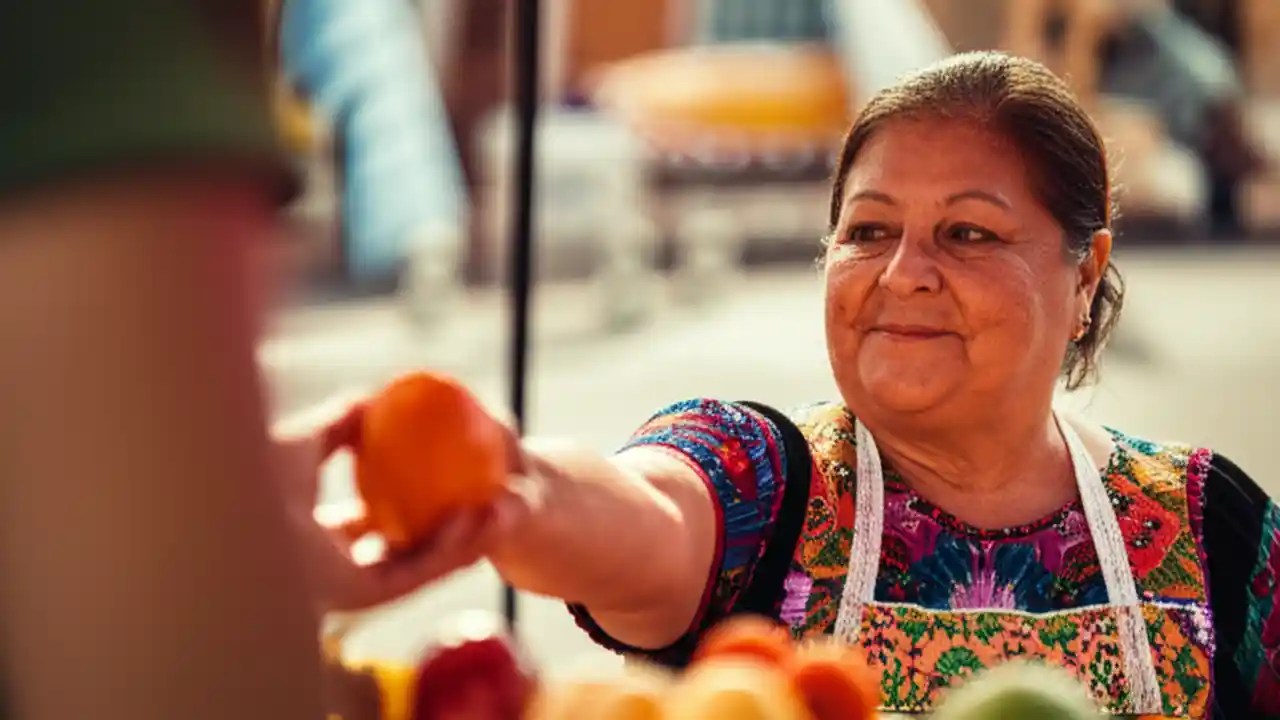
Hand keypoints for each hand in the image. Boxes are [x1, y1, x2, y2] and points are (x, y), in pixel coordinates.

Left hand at [272, 394, 532, 612]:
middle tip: (488, 503)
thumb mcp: (306, 438)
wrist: (234, 509)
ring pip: (420, 565)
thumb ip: (339, 422)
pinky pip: (417, 571)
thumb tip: (371, 397)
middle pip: (408, 552)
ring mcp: (349, 586)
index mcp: (317, 539)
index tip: (451, 485)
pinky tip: (475, 519)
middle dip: (454, 533)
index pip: (378, 528)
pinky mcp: (361, 597)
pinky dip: (450, 547)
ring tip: (497, 512)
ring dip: (463, 541)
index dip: (418, 509)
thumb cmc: (254, 473)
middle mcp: (335, 569)